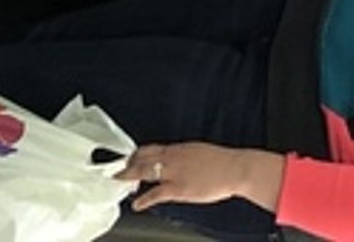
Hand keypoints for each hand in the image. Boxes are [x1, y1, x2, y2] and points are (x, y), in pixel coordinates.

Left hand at [124, 142, 284, 211]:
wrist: (235, 168)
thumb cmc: (222, 162)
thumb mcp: (200, 152)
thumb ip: (185, 156)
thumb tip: (176, 161)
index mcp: (179, 148)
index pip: (151, 148)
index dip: (137, 154)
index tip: (129, 158)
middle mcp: (173, 157)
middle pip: (143, 158)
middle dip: (128, 164)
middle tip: (118, 170)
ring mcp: (174, 172)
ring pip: (145, 172)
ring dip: (130, 177)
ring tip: (120, 183)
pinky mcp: (178, 188)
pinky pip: (155, 194)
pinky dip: (143, 200)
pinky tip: (136, 205)